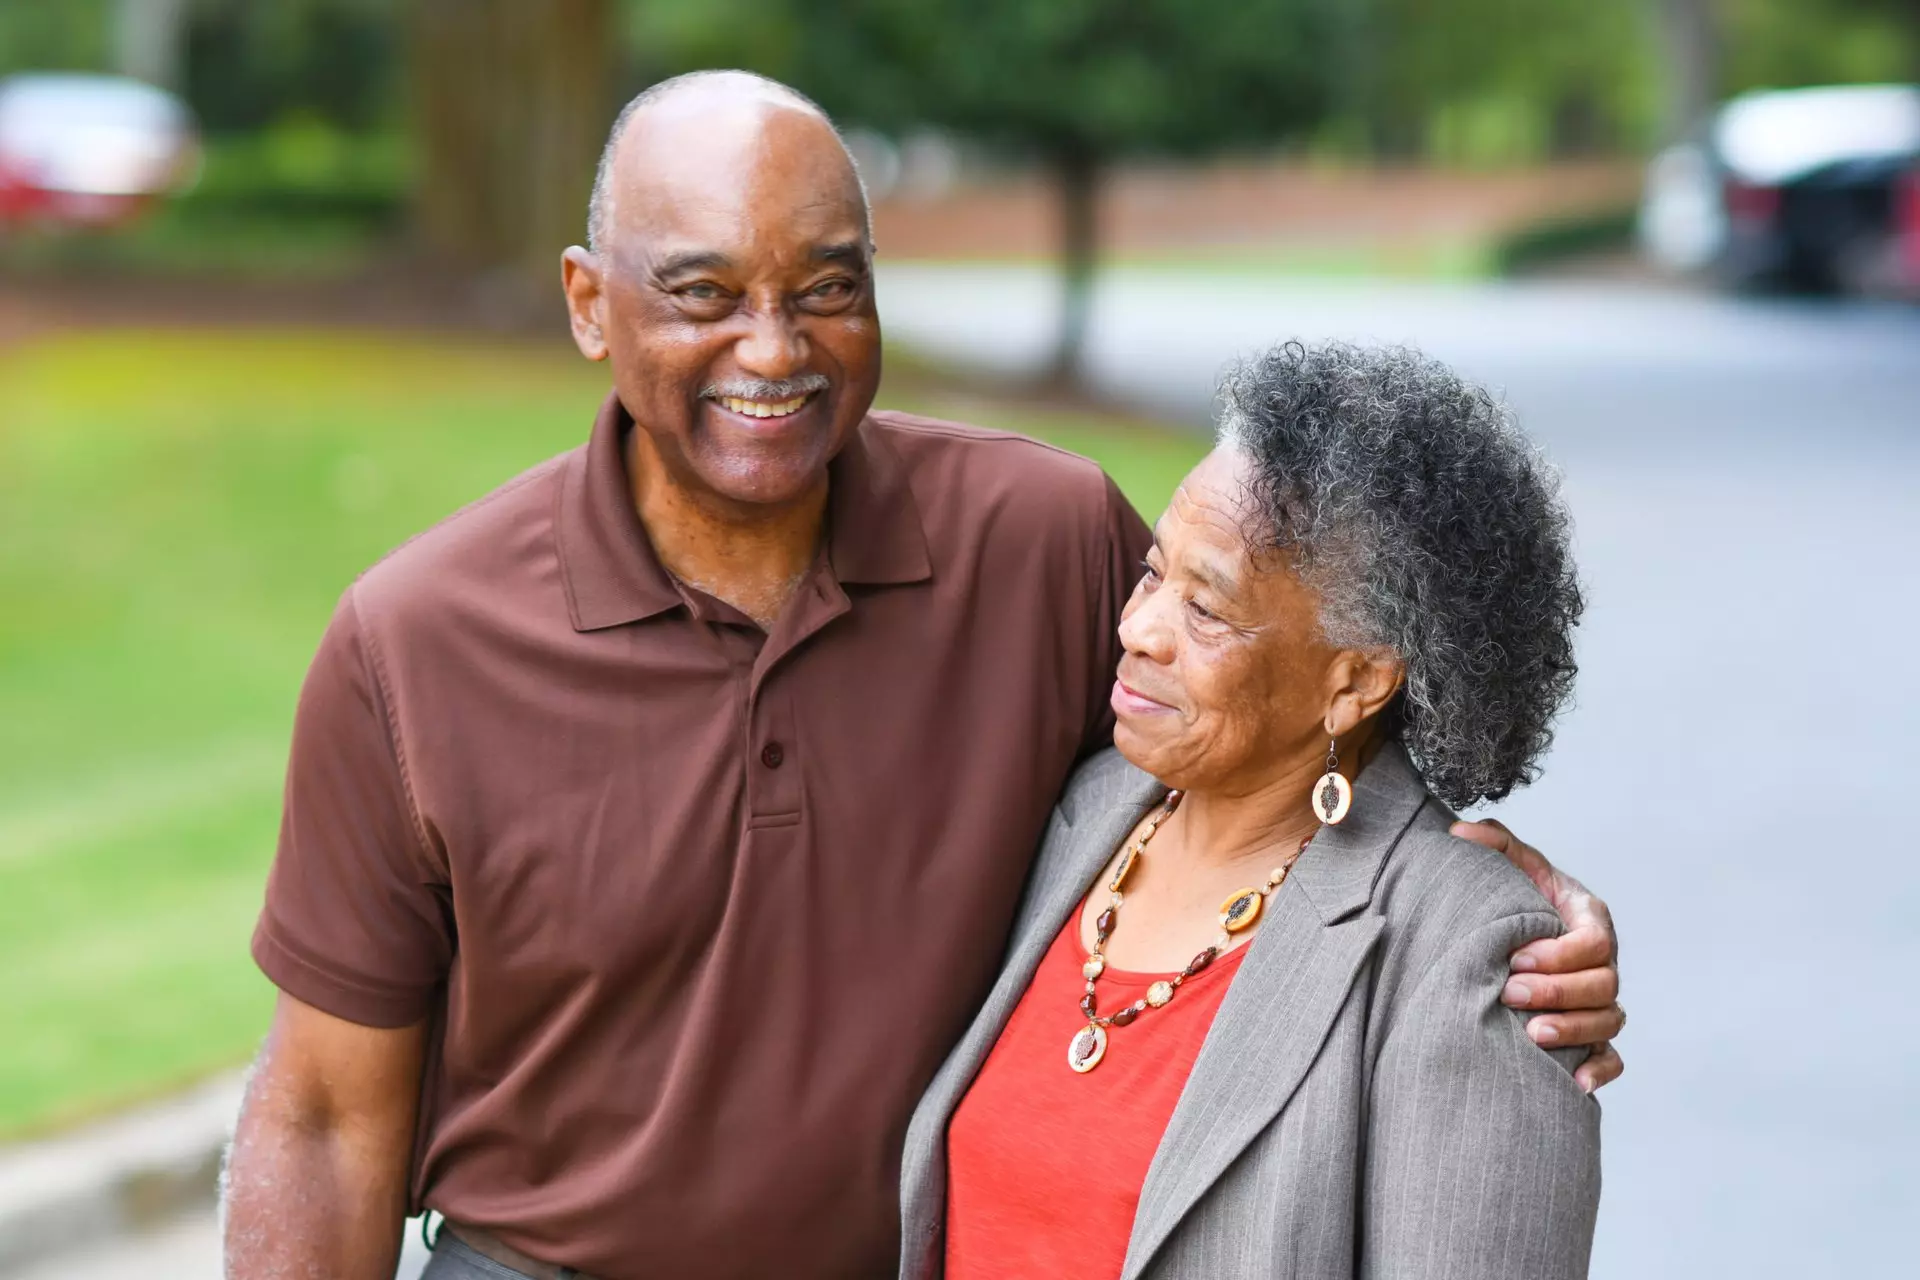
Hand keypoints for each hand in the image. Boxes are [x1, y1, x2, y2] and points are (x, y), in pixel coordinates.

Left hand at [1451, 818, 1623, 1093]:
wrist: (1517, 932)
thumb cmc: (1516, 897)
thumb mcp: (1510, 865)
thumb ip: (1493, 844)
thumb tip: (1460, 833)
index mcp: (1589, 919)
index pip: (1593, 942)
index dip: (1560, 954)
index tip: (1515, 956)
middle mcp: (1603, 963)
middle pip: (1603, 985)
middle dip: (1558, 992)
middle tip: (1510, 993)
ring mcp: (1601, 999)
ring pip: (1608, 1022)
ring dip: (1573, 1031)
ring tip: (1532, 1035)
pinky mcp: (1594, 1033)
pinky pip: (1612, 1058)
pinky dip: (1599, 1071)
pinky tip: (1574, 1083)